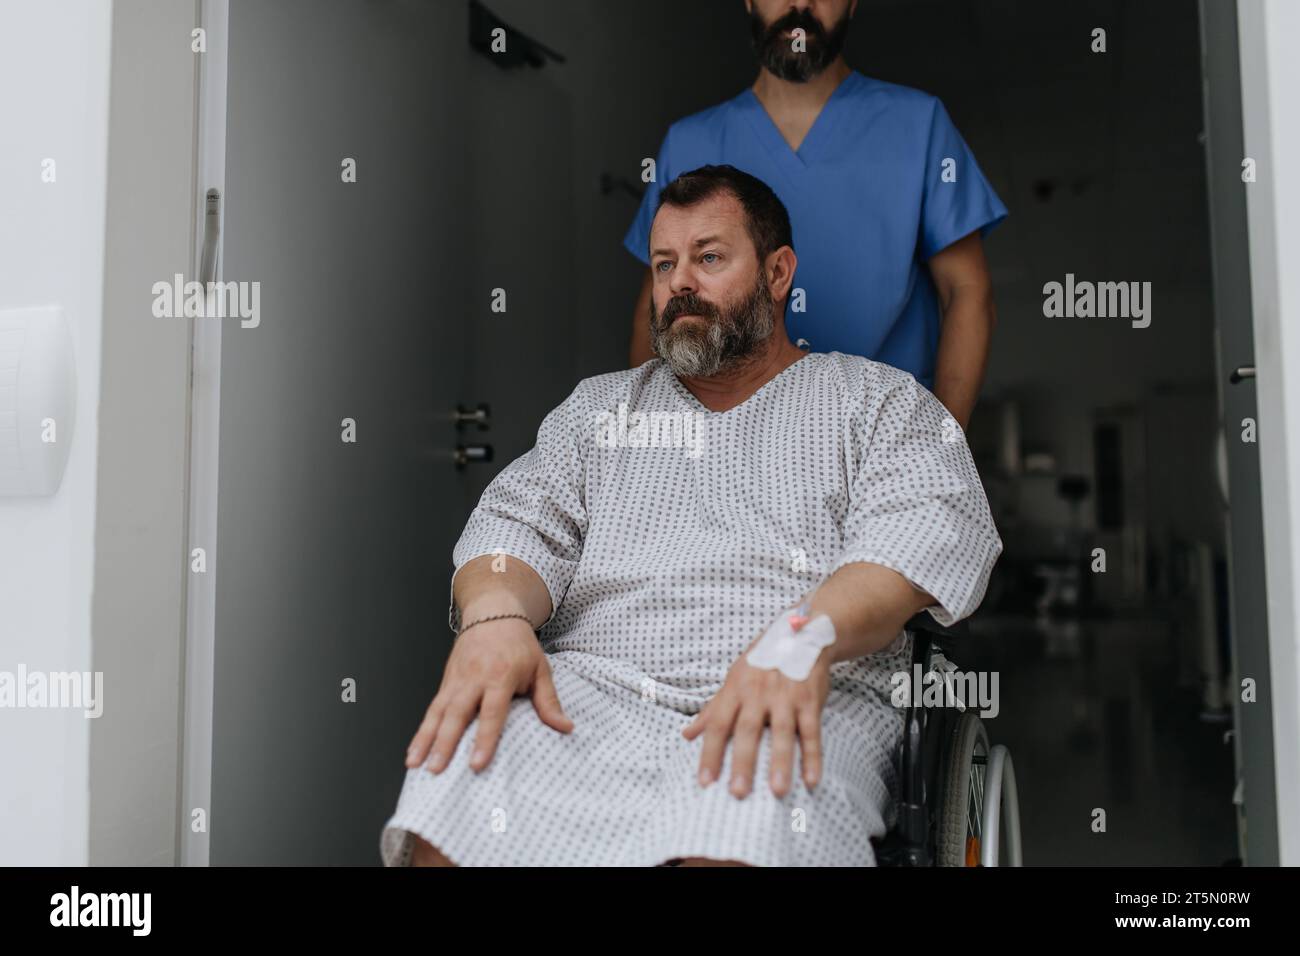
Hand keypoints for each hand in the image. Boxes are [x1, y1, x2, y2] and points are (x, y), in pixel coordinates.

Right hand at [404, 617, 571, 773]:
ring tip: (416, 765)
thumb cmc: (519, 644)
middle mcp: (474, 679)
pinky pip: (432, 708)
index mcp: (500, 676)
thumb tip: (566, 728)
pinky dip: (421, 730)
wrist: (493, 613)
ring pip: (438, 712)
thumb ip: (549, 701)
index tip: (477, 764)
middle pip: (457, 714)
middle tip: (436, 770)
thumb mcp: (540, 669)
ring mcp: (456, 680)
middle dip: (445, 744)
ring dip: (425, 740)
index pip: (491, 712)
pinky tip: (414, 750)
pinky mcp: (446, 682)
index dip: (484, 739)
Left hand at [681, 617, 831, 798]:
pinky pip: (811, 731)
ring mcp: (785, 696)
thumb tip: (686, 735)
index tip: (705, 782)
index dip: (710, 753)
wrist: (800, 634)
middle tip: (738, 793)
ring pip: (782, 732)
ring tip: (777, 792)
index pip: (718, 724)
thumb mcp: (733, 679)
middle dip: (743, 762)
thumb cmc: (761, 662)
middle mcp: (758, 693)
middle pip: (747, 730)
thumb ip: (712, 709)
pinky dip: (813, 756)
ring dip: (780, 763)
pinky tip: (811, 780)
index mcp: (735, 689)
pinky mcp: (810, 699)